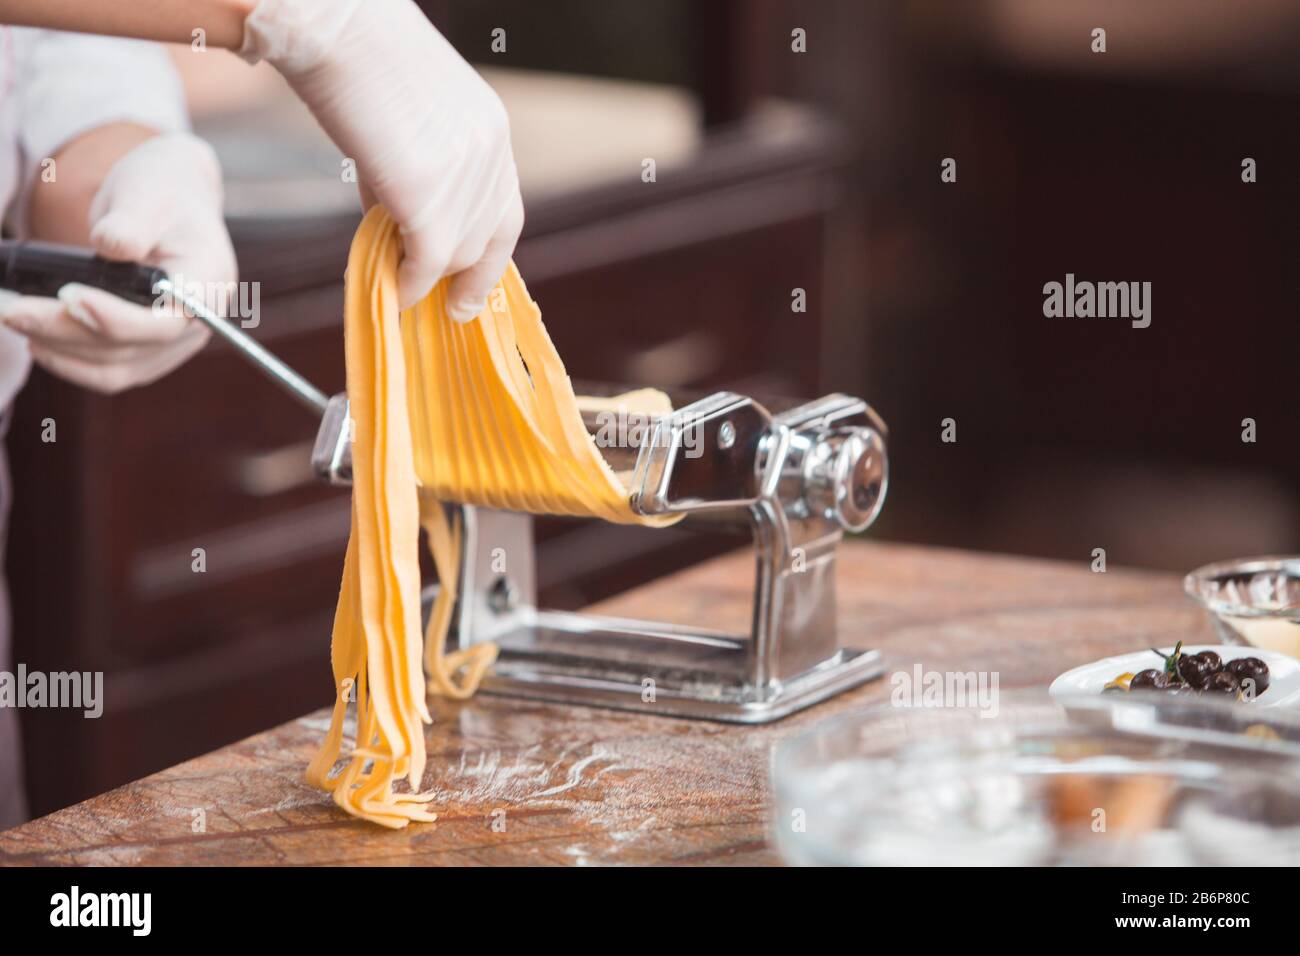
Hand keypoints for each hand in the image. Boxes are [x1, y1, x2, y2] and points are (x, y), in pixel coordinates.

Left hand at [0, 132, 235, 393]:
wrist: (170, 201)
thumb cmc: (160, 192)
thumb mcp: (146, 192)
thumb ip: (131, 222)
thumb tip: (110, 246)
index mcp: (208, 282)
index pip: (167, 321)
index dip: (119, 319)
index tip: (69, 296)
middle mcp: (197, 323)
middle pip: (131, 348)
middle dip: (67, 330)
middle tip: (12, 309)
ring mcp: (175, 344)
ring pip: (114, 367)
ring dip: (60, 348)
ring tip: (14, 318)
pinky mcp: (149, 353)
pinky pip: (110, 374)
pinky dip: (71, 362)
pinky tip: (38, 341)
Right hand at [240, 0, 523, 316]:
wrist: (335, 21)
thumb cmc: (353, 56)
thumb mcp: (405, 119)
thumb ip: (413, 172)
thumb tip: (398, 227)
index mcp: (491, 131)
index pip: (505, 209)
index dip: (490, 254)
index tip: (474, 284)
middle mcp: (490, 154)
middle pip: (490, 238)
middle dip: (470, 279)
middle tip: (450, 310)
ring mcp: (464, 174)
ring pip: (460, 252)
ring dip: (431, 279)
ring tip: (401, 287)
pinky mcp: (429, 191)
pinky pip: (429, 259)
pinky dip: (412, 283)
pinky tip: (394, 292)